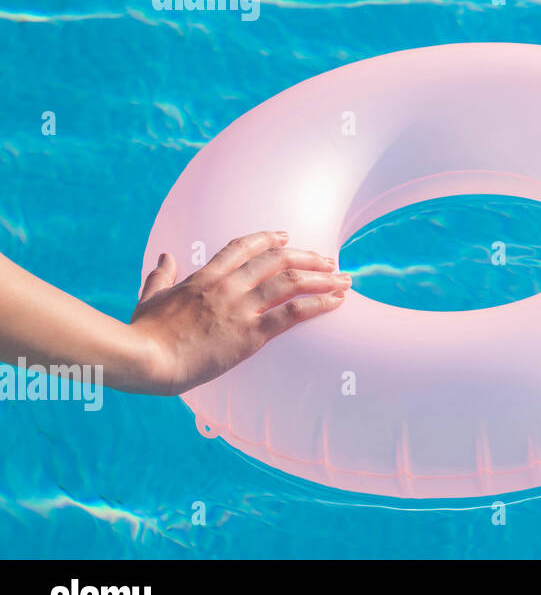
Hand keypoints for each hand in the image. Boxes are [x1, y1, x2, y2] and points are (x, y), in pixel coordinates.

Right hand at [130, 230, 349, 395]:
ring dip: (322, 278)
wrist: (143, 358)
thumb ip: (160, 276)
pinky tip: (337, 302)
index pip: (242, 247)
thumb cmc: (143, 333)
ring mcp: (241, 307)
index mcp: (205, 276)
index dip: (267, 238)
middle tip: (328, 260)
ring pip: (291, 282)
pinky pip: (293, 313)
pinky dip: (319, 304)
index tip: (286, 236)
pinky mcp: (250, 334)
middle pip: (277, 259)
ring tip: (343, 279)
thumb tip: (165, 257)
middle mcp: (228, 286)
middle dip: (307, 257)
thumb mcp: (149, 297)